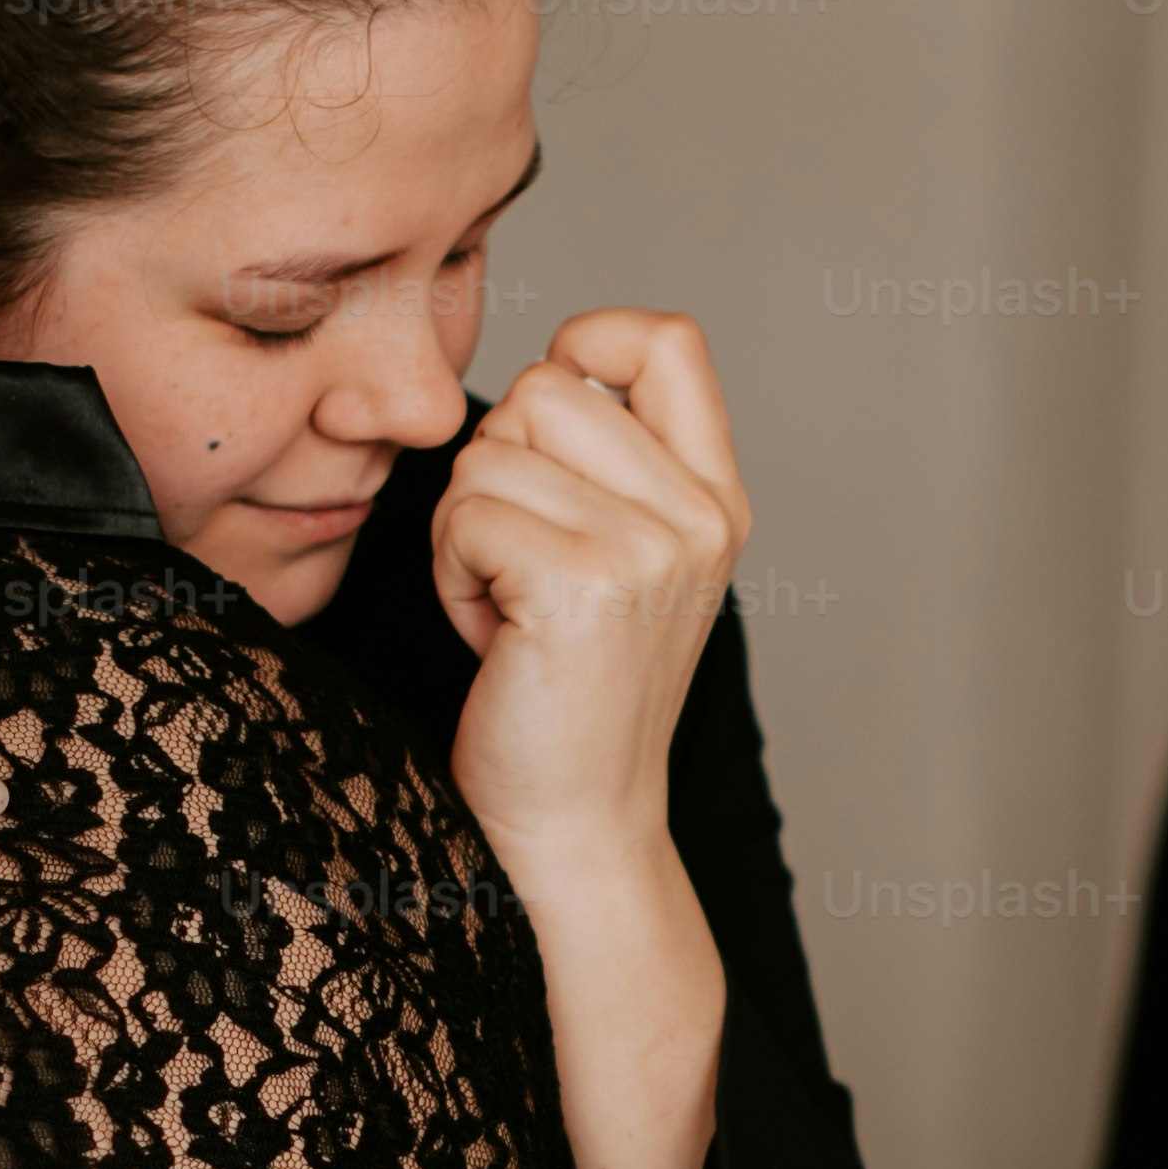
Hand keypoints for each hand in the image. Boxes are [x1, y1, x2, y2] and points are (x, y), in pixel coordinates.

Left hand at [438, 312, 744, 1168]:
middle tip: (514, 560)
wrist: (573, 830)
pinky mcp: (584, 586)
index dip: (587, 343)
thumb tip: (548, 366)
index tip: (548, 417)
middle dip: (496, 466)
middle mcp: (700, 517)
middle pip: (549, 387)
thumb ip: (610, 465)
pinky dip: (450, 576)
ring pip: (491, 452)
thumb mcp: (621, 564)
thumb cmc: (564, 697)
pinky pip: (465, 515)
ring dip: (463, 528)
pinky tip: (489, 637)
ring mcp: (650, 550)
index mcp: (716, 500)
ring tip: (502, 604)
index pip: (668, 338)